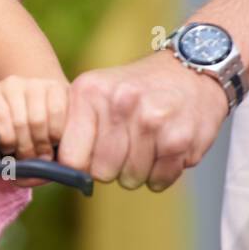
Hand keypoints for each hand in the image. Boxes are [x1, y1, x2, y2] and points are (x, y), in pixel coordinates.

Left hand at [0, 75, 69, 187]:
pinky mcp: (60, 87)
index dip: (6, 141)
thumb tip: (19, 177)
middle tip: (31, 159)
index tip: (10, 152)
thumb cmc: (20, 132)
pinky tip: (55, 140)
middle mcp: (13, 84)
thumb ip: (7, 160)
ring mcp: (37, 84)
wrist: (41, 105)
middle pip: (20, 122)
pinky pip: (59, 114)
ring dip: (43, 143)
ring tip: (43, 152)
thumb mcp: (6, 142)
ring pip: (39, 120)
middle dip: (27, 148)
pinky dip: (58, 133)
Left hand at [58, 50, 229, 190]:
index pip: (71, 158)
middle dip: (112, 167)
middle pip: (102, 172)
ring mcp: (152, 121)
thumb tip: (56, 170)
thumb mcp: (97, 91)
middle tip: (126, 145)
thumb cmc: (137, 87)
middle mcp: (120, 103)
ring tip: (147, 143)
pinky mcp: (180, 139)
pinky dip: (161, 174)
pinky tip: (164, 149)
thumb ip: (73, 127)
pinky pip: (158, 181)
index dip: (81, 165)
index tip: (91, 157)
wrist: (192, 68)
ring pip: (130, 179)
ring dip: (138, 171)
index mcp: (91, 91)